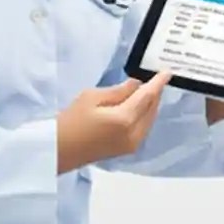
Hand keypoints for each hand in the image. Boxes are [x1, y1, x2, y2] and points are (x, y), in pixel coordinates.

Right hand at [56, 71, 172, 173]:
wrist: (56, 151)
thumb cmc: (69, 121)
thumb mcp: (91, 97)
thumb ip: (118, 91)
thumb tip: (136, 85)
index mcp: (125, 119)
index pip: (148, 97)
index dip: (158, 83)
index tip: (167, 72)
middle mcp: (133, 134)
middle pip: (152, 109)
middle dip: (155, 94)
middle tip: (155, 79)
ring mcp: (131, 145)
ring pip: (149, 120)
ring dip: (150, 105)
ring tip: (147, 90)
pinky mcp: (126, 150)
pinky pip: (143, 128)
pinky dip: (143, 116)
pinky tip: (138, 107)